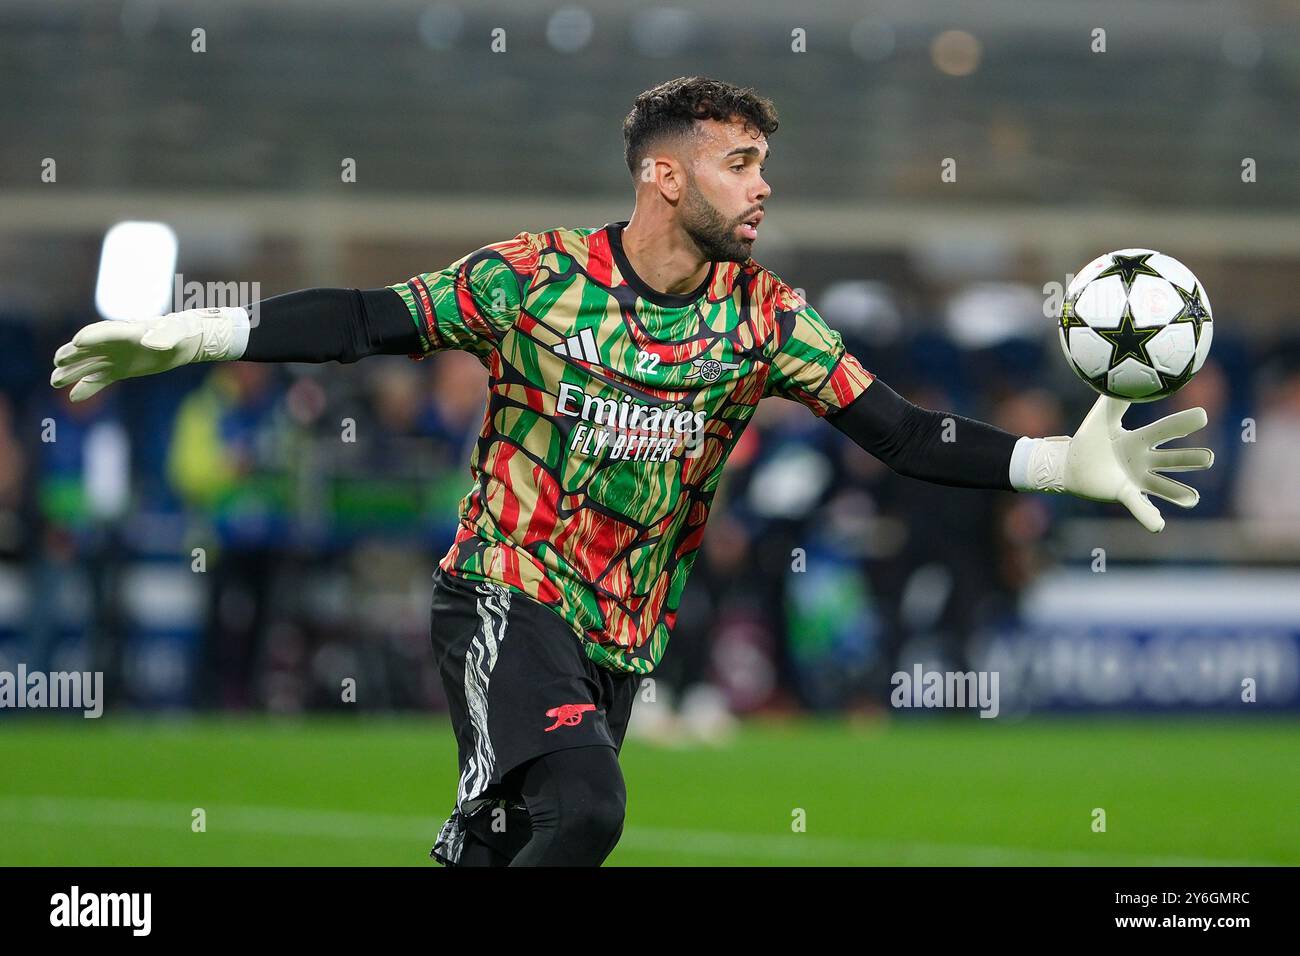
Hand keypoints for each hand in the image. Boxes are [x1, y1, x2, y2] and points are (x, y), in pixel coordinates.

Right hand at [50, 307, 249, 401]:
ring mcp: (115, 356)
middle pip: (88, 348)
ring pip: (88, 364)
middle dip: (73, 355)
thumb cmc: (180, 332)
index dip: (92, 336)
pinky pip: (99, 379)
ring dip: (72, 372)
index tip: (77, 342)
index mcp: (128, 330)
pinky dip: (87, 387)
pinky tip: (73, 396)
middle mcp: (115, 343)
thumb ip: (164, 336)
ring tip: (55, 381)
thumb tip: (152, 343)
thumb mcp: (175, 333)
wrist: (184, 341)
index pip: (105, 331)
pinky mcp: (119, 370)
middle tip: (58, 362)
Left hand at [1015, 395, 1213, 532]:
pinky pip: (1138, 506)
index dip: (1182, 424)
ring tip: (1193, 499)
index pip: (1165, 430)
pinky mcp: (1123, 493)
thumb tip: (1127, 373)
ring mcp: (1136, 479)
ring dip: (1176, 492)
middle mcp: (1144, 460)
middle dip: (1189, 460)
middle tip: (1209, 459)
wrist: (1068, 462)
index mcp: (1140, 440)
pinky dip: (1148, 516)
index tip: (1203, 416)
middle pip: (1171, 460)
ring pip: (1161, 486)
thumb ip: (1115, 398)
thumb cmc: (1088, 439)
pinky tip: (1159, 525)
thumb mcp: (1101, 416)